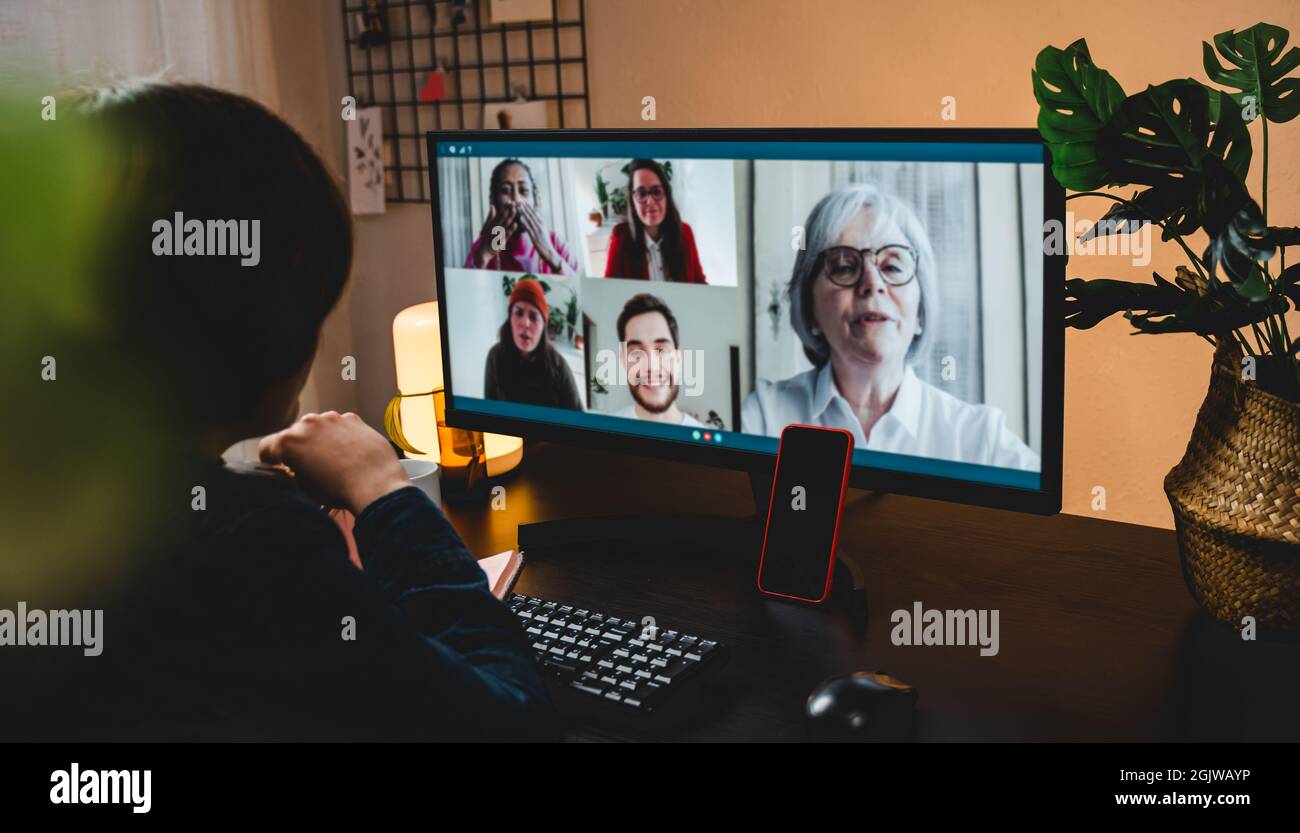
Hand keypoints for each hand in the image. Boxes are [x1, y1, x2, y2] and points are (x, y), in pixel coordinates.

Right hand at [258, 411, 410, 514]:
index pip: (267, 447)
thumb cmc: (339, 490)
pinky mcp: (353, 419)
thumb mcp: (303, 488)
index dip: (271, 461)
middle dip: (299, 449)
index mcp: (289, 441)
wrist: (376, 485)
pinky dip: (341, 437)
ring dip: (320, 440)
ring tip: (334, 462)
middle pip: (294, 435)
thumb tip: (292, 469)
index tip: (279, 468)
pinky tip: (350, 454)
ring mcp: (332, 418)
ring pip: (318, 428)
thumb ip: (291, 473)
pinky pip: (339, 426)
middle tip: (310, 468)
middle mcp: (308, 424)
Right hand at [473, 202, 518, 266]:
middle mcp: (494, 229)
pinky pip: (506, 236)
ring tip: (515, 210)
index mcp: (492, 225)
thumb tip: (492, 206)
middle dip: (508, 210)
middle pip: (503, 218)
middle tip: (514, 202)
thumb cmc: (486, 240)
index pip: (500, 215)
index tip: (511, 202)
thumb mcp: (487, 227)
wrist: (482, 253)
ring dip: (510, 217)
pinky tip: (515, 225)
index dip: (505, 208)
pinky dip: (511, 230)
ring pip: (505, 225)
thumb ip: (490, 217)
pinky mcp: (500, 243)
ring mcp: (497, 235)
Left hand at [515, 201, 563, 271]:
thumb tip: (536, 222)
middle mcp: (541, 226)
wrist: (549, 253)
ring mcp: (538, 231)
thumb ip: (539, 227)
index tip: (524, 201)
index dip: (529, 207)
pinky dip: (524, 222)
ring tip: (518, 206)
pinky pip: (529, 228)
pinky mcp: (535, 237)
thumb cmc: (545, 244)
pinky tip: (520, 217)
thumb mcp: (543, 233)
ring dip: (524, 212)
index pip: (535, 213)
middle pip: (532, 214)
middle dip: (525, 207)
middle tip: (519, 200)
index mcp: (542, 224)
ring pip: (530, 219)